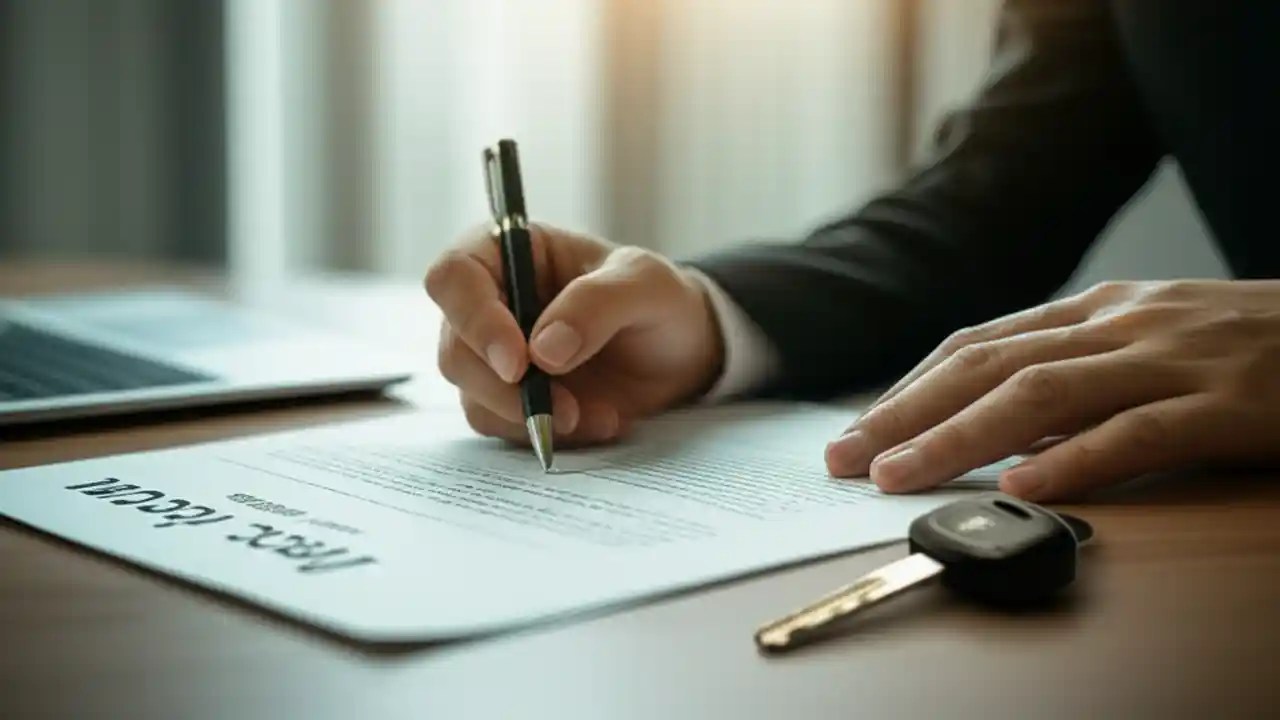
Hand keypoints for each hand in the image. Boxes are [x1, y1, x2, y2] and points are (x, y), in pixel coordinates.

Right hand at [425, 223, 723, 445]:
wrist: (682, 356)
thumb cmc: (660, 302)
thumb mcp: (646, 286)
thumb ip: (598, 304)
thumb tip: (542, 349)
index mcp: (512, 251)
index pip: (455, 276)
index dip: (474, 319)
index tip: (517, 362)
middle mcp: (492, 301)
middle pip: (455, 347)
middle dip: (504, 388)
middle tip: (563, 409)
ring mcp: (495, 354)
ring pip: (472, 394)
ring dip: (530, 415)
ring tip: (597, 415)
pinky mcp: (509, 399)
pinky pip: (500, 425)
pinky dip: (543, 433)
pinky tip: (594, 421)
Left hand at [825, 280, 1279, 500]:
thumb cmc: (1245, 349)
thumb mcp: (1148, 345)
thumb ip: (1076, 378)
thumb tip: (996, 433)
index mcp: (1097, 310)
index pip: (978, 344)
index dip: (910, 387)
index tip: (859, 429)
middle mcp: (1120, 324)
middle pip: (989, 365)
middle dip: (906, 413)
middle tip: (845, 458)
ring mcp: (1171, 358)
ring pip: (1042, 393)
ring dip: (958, 437)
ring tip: (898, 475)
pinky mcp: (1224, 403)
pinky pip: (1136, 432)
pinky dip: (1073, 459)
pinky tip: (1023, 485)